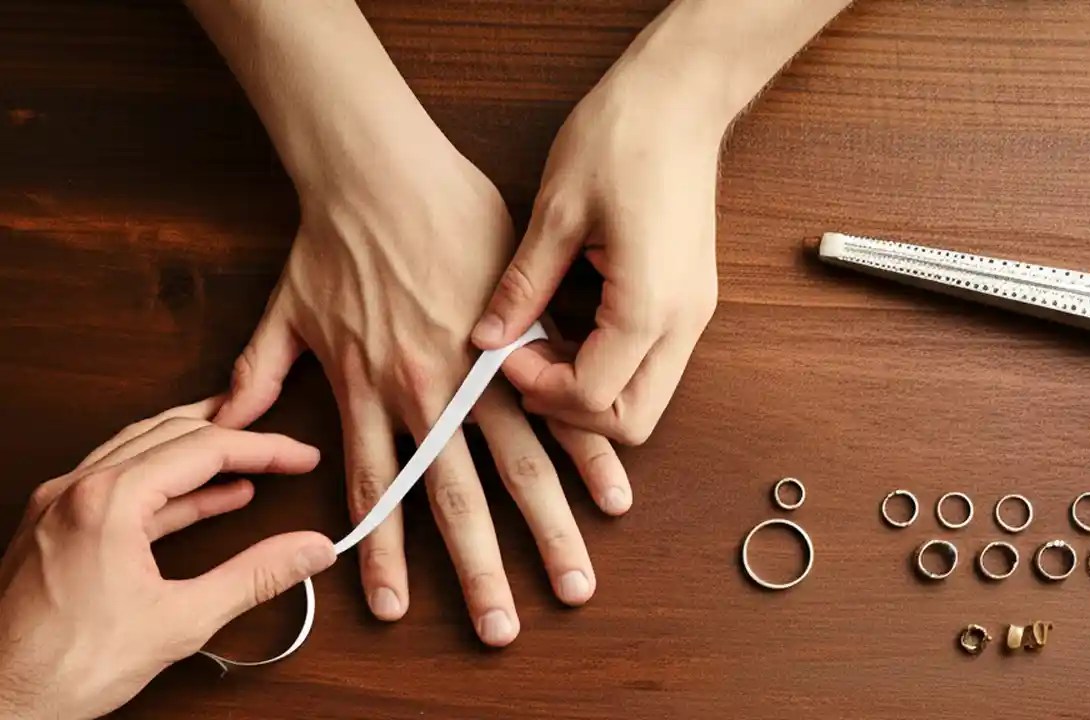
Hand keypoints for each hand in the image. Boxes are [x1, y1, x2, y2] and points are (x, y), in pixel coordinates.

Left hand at [0, 399, 334, 719]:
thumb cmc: (64, 665)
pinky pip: (117, 481)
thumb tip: (309, 550)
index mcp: (108, 500)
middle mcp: (77, 489)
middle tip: (277, 441)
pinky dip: (165, 482)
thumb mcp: (181, 621)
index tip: (300, 456)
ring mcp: (59, 505)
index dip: (263, 448)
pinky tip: (199, 500)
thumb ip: (254, 577)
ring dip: (196, 449)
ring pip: (140, 449)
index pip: (205, 448)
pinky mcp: (53, 527)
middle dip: (232, 434)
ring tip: (244, 457)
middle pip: (171, 433)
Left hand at [212, 132, 630, 645]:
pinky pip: (558, 405)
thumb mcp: (283, 307)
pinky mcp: (522, 336)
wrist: (382, 168)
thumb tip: (226, 420)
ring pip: (516, 466)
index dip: (386, 557)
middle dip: (480, 574)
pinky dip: (585, 453)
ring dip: (546, 530)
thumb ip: (257, 371)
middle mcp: (427, 395)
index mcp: (370, 393)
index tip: (396, 612)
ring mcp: (480, 370)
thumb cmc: (334, 233)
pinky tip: (612, 494)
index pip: (378, 494)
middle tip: (502, 631)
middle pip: (455, 501)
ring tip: (574, 584)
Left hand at [471, 70, 721, 444]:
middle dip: (574, 412)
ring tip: (547, 351)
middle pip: (634, 421)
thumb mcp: (557, 212)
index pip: (594, 397)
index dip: (540, 388)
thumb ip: (523, 286)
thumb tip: (486, 338)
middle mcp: (683, 321)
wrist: (682, 96)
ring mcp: (694, 313)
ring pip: (648, 399)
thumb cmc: (623, 138)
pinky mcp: (692, 301)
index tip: (505, 352)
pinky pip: (655, 365)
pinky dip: (612, 369)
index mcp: (650, 304)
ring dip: (594, 393)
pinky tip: (576, 332)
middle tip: (527, 369)